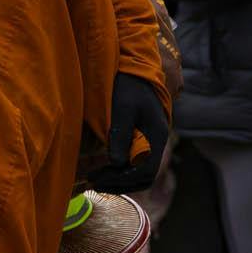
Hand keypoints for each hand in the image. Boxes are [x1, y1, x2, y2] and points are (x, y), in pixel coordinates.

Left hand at [88, 74, 168, 194]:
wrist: (134, 68)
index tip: (98, 178)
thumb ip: (121, 133)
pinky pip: (135, 163)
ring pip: (140, 172)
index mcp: (157, 137)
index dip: (122, 179)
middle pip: (144, 176)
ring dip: (119, 180)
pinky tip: (103, 169)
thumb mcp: (123, 107)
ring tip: (96, 180)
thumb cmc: (128, 85)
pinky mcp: (141, 139)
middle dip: (119, 183)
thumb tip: (116, 163)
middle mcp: (157, 143)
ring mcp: (151, 142)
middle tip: (94, 182)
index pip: (145, 170)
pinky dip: (121, 171)